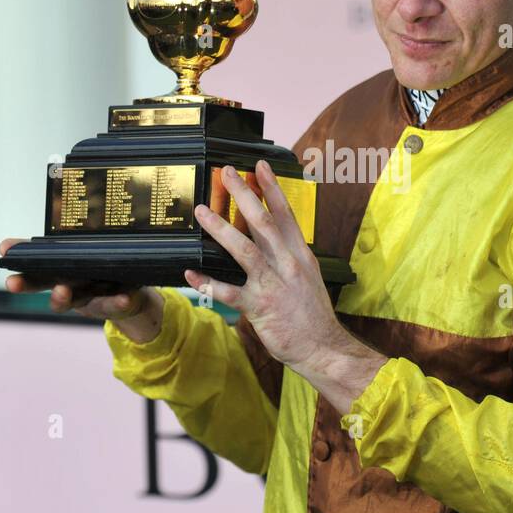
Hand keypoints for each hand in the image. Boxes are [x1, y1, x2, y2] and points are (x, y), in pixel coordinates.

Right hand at [0, 238, 164, 343]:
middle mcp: (71, 288)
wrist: (129, 299)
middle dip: (27, 284)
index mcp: (60, 274)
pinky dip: (117, 302)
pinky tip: (123, 297)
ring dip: (63, 297)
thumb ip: (51, 252)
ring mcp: (90, 299)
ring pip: (73, 300)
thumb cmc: (97, 274)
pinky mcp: (113, 306)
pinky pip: (114, 305)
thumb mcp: (78, 260)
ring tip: (60, 291)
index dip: (18, 259)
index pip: (35, 268)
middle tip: (11, 283)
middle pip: (43, 284)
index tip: (3, 250)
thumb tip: (8, 243)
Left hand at [186, 162, 385, 412]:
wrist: (323, 346)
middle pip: (263, 222)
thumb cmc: (312, 314)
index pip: (286, 214)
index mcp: (300, 254)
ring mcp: (272, 284)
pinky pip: (228, 292)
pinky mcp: (259, 307)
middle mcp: (287, 264)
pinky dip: (207, 282)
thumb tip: (271, 238)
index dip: (272, 188)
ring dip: (220, 228)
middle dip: (244, 195)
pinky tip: (190, 272)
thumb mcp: (308, 276)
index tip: (259, 167)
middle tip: (227, 174)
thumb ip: (289, 256)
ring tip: (201, 212)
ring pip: (244, 249)